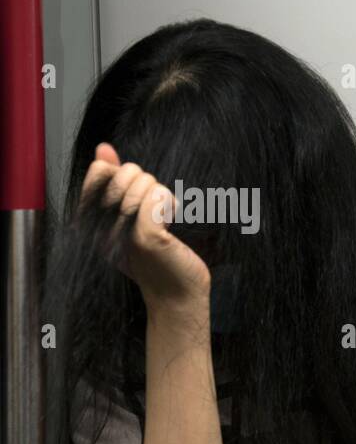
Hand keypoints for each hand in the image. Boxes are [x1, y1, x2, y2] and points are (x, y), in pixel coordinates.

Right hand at [81, 143, 210, 312]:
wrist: (176, 294)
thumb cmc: (157, 258)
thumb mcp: (130, 217)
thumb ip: (115, 182)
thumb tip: (104, 149)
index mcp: (91, 219)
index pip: (100, 170)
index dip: (125, 174)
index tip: (138, 198)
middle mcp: (99, 226)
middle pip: (126, 172)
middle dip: (149, 185)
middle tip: (156, 213)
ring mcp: (121, 231)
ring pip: (145, 183)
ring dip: (163, 197)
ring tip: (164, 221)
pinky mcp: (146, 237)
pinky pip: (157, 197)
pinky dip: (169, 203)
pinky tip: (171, 221)